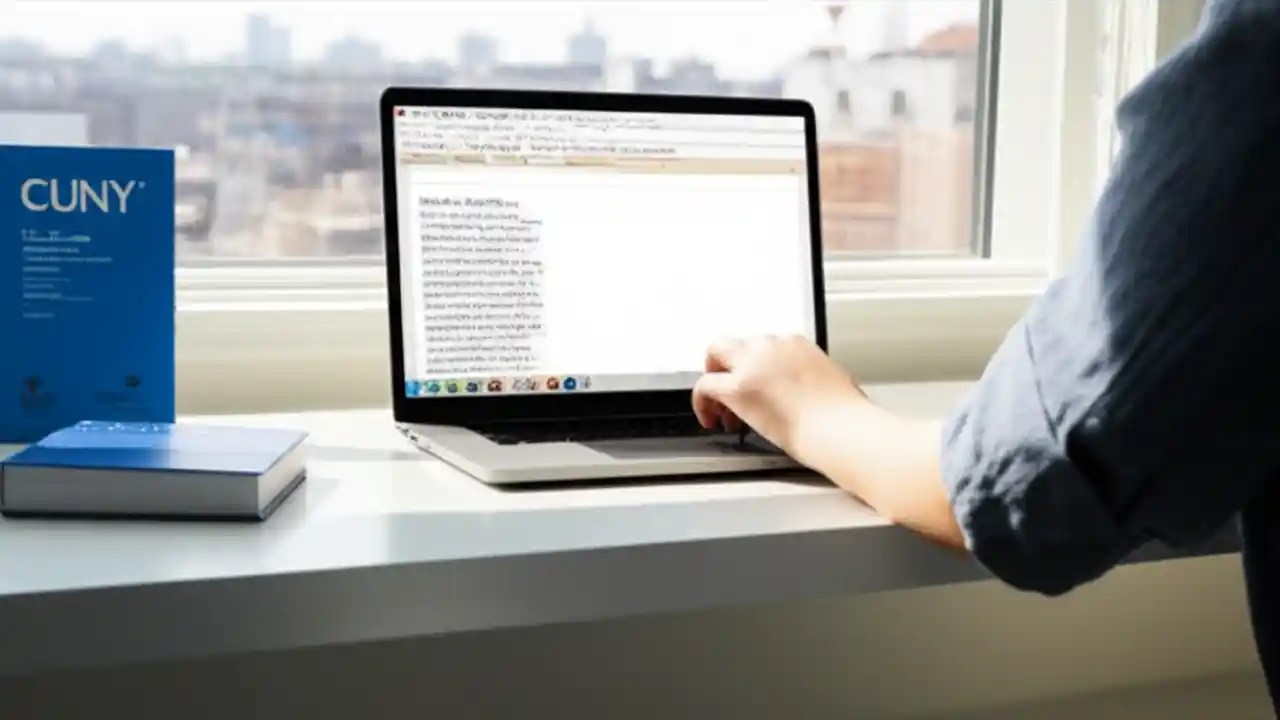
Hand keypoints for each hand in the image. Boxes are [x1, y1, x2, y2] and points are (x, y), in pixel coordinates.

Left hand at [691, 334, 868, 458]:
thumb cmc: (843, 415)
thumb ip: (813, 380)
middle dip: (727, 365)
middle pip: (734, 344)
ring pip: (716, 355)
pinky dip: (702, 402)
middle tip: (729, 389)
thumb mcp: (833, 382)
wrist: (839, 428)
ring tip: (720, 408)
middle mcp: (771, 347)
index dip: (755, 369)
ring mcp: (751, 365)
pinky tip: (710, 418)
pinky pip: (704, 386)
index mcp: (796, 344)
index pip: (763, 347)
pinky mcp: (736, 388)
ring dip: (715, 380)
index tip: (758, 387)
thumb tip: (811, 393)